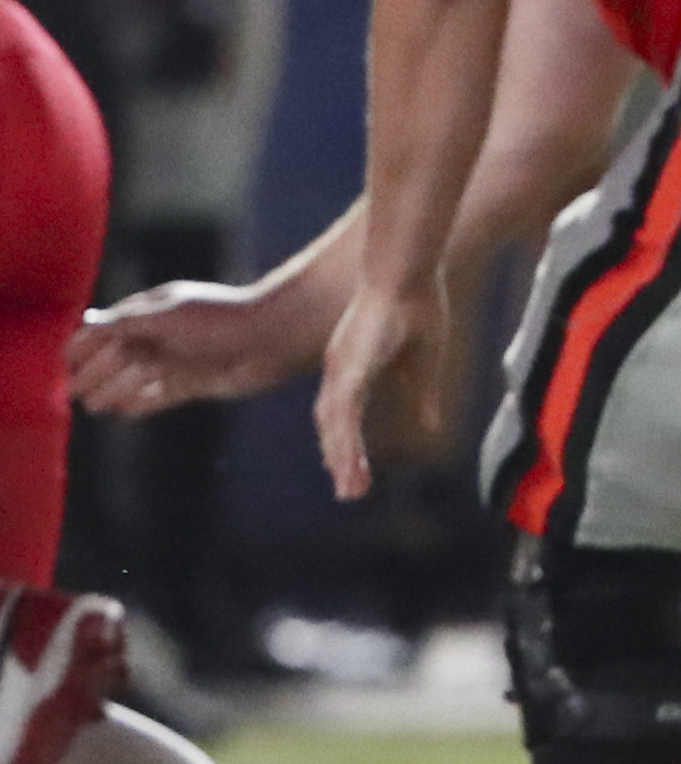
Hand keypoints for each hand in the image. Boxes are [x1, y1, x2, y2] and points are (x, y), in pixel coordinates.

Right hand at [69, 279, 320, 415]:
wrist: (270, 337)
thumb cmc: (218, 317)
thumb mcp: (167, 314)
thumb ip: (126, 322)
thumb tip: (87, 322)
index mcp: (149, 312)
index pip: (107, 328)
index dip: (85, 343)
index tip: (66, 361)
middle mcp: (160, 336)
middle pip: (117, 356)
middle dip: (95, 373)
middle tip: (73, 393)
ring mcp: (176, 360)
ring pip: (135, 378)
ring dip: (113, 391)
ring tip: (94, 408)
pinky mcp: (193, 382)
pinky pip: (160, 396)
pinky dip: (141, 403)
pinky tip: (124, 412)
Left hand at [315, 281, 450, 500]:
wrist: (410, 272)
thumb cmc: (418, 306)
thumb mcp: (425, 364)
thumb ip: (423, 396)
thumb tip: (431, 427)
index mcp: (355, 366)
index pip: (344, 413)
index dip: (346, 443)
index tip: (352, 471)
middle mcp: (340, 368)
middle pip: (333, 422)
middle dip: (339, 457)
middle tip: (348, 491)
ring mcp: (342, 366)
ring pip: (334, 422)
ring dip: (340, 456)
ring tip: (349, 489)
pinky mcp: (349, 364)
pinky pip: (343, 409)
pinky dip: (343, 438)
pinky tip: (347, 461)